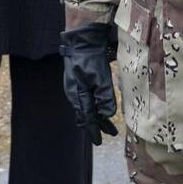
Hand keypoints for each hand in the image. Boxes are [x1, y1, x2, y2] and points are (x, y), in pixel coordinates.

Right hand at [59, 23, 118, 145]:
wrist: (81, 41)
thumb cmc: (91, 58)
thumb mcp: (101, 77)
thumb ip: (105, 96)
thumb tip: (107, 115)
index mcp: (78, 95)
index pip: (87, 118)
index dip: (94, 130)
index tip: (99, 142)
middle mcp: (74, 94)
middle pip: (85, 115)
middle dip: (96, 126)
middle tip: (108, 134)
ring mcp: (74, 88)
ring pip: (84, 108)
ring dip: (95, 117)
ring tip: (105, 124)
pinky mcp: (76, 83)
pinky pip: (83, 101)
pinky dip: (92, 108)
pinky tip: (96, 108)